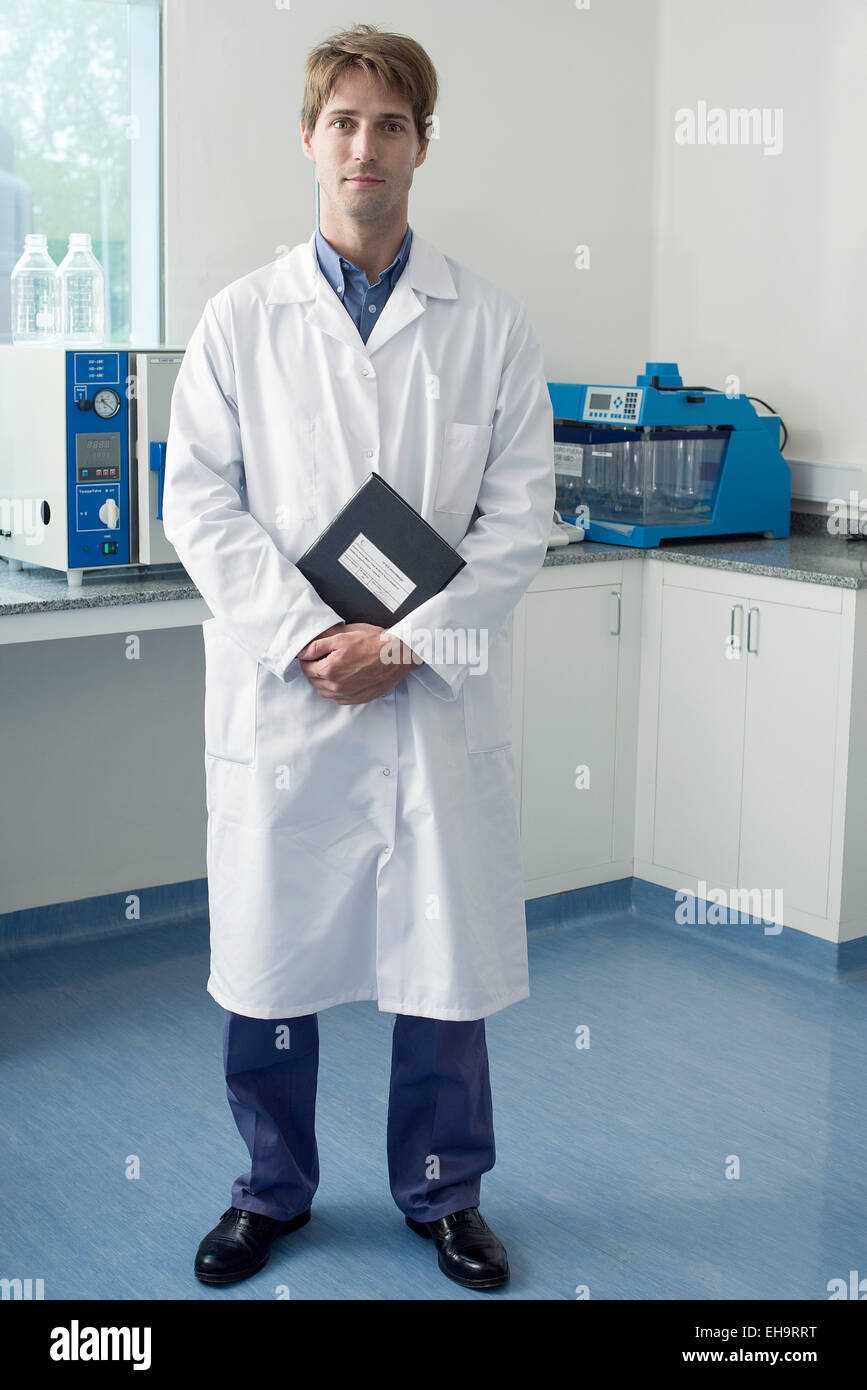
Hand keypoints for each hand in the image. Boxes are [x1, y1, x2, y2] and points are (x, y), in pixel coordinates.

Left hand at [298, 623, 420, 703]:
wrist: (397, 655)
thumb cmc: (373, 643)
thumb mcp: (342, 637)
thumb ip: (318, 646)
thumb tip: (302, 653)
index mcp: (330, 669)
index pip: (306, 669)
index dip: (307, 660)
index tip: (313, 655)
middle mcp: (337, 686)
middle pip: (314, 681)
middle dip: (315, 670)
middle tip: (324, 659)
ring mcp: (348, 694)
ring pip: (325, 692)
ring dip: (324, 681)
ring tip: (335, 668)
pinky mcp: (359, 699)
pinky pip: (339, 698)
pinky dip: (337, 690)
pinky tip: (345, 678)